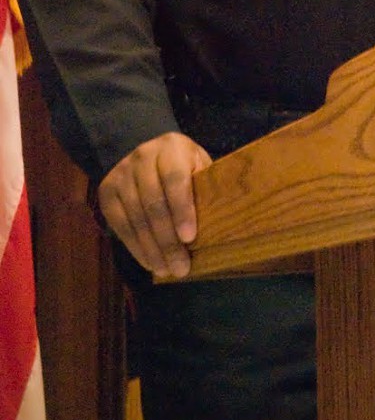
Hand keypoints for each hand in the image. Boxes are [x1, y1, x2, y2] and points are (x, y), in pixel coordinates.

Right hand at [97, 132, 211, 279]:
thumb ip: (205, 187)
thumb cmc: (183, 163)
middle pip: (153, 204)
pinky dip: (136, 248)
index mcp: (171, 148)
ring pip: (136, 218)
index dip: (182, 209)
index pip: (175, 179)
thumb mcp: (198, 164)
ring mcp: (121, 176)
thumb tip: (222, 223)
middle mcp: (142, 158)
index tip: (190, 238)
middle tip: (181, 267)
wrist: (143, 149)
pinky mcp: (107, 194)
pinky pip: (121, 226)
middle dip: (168, 240)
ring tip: (166, 271)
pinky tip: (149, 263)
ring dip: (152, 250)